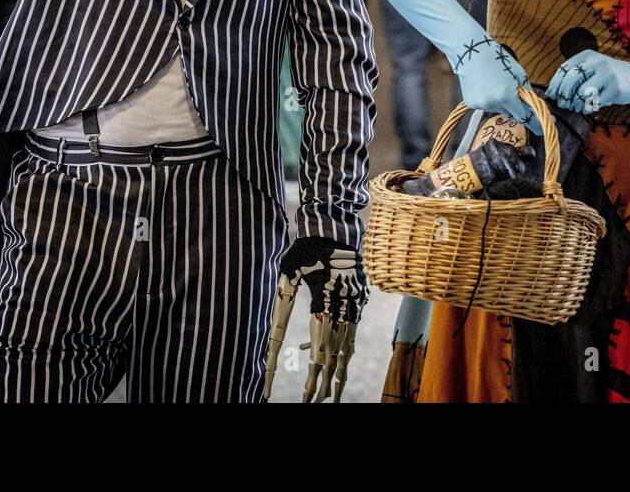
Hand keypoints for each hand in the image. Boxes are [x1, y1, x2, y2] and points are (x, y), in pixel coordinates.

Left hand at [273, 236, 364, 403]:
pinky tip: (334, 359)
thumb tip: (272, 334)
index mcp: (325, 307)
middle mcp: (342, 310)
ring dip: (339, 371)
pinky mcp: (357, 300)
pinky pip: (350, 331)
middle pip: (336, 356)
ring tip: (333, 393)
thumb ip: (283, 305)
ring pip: (347, 346)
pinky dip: (343, 348)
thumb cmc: (306, 249)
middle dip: (326, 383)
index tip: (306, 397)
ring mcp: (353, 306)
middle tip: (317, 403)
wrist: (334, 227)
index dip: (312, 377)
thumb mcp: (287, 274)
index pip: (319, 352)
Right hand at [450, 35, 541, 132]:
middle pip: (511, 114)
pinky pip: (487, 106)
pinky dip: (490, 99)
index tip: (541, 129)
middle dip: (516, 106)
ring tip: (495, 83)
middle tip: (512, 90)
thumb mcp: (518, 73)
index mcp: (507, 96)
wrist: (471, 51)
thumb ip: (527, 93)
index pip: (524, 116)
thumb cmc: (497, 59)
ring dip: (502, 102)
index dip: (533, 123)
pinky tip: (485, 85)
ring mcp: (481, 105)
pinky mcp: (471, 104)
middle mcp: (493, 104)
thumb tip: (535, 108)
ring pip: (499, 110)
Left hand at [546, 50, 629, 113]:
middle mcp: (597, 62)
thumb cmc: (606, 76)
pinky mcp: (615, 89)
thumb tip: (552, 94)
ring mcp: (607, 74)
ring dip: (575, 103)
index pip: (564, 69)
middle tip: (563, 104)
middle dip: (563, 95)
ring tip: (576, 107)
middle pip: (571, 79)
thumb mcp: (590, 69)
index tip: (551, 96)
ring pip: (582, 92)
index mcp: (587, 55)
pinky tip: (587, 108)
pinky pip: (594, 102)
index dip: (555, 84)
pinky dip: (586, 108)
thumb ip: (573, 76)